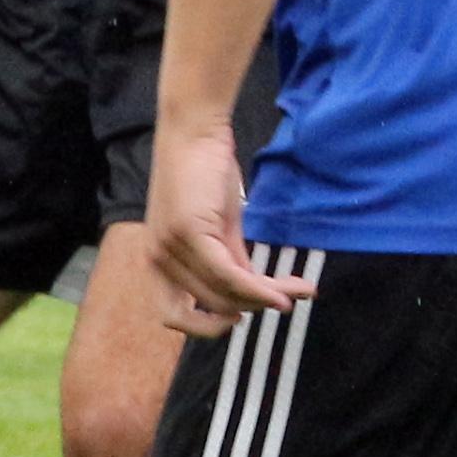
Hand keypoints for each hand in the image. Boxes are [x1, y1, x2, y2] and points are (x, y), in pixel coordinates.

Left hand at [144, 117, 306, 338]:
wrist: (194, 129)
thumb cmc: (204, 172)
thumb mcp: (218, 226)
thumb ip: (230, 260)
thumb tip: (253, 294)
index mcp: (156, 261)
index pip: (174, 316)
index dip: (206, 326)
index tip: (239, 318)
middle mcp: (157, 260)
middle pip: (212, 305)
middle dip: (254, 307)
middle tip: (289, 301)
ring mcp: (171, 248)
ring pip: (225, 294)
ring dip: (266, 298)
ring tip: (300, 293)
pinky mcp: (191, 234)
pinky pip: (230, 275)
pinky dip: (261, 289)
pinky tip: (287, 291)